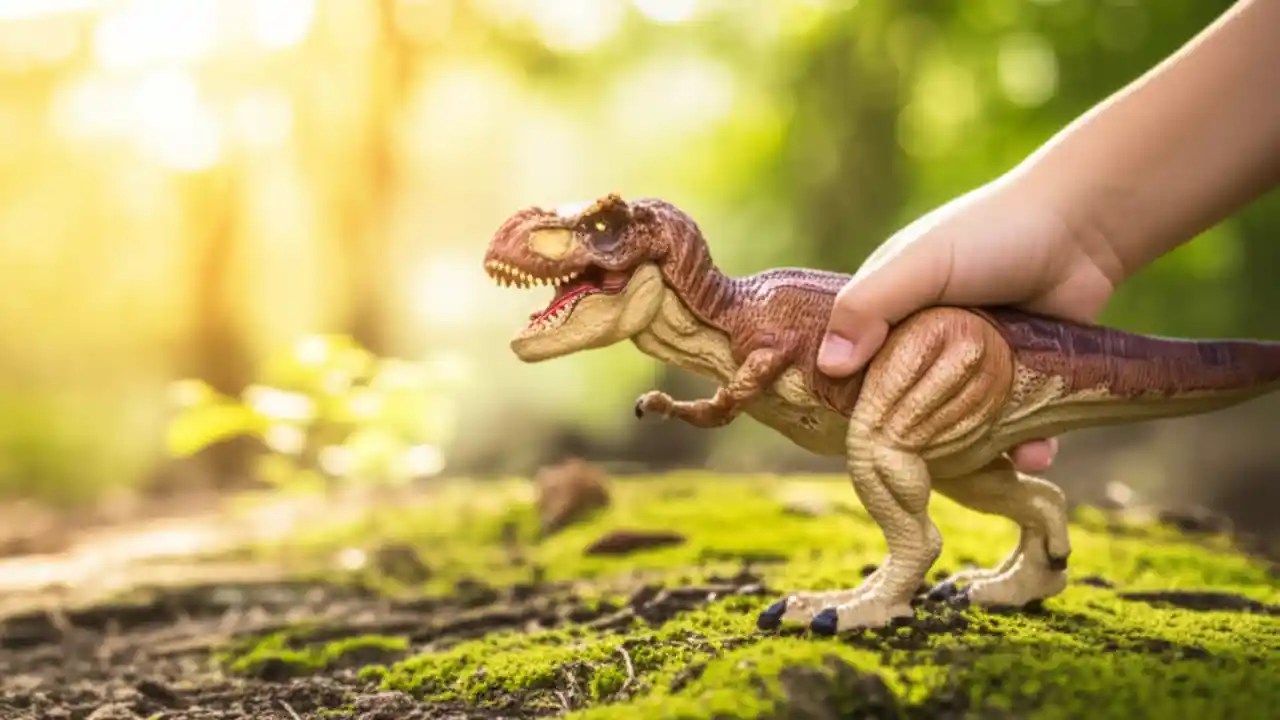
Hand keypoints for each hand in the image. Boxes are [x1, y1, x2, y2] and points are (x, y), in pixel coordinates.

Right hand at [817, 175, 1120, 471]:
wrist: (1083, 228)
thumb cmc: (990, 235)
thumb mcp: (918, 263)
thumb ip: (869, 306)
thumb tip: (829, 366)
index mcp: (890, 312)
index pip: (854, 368)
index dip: (851, 402)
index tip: (854, 438)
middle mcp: (927, 341)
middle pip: (908, 407)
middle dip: (915, 439)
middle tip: (917, 470)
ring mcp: (976, 364)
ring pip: (963, 426)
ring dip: (974, 453)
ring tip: (983, 468)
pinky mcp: (1023, 379)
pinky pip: (1020, 428)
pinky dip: (1027, 446)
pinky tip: (1036, 453)